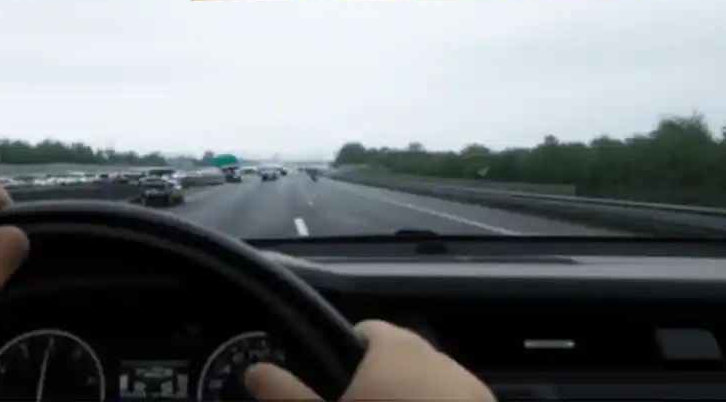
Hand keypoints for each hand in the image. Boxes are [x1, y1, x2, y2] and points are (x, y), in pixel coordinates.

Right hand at [245, 320, 494, 400]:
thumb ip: (287, 394)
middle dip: (378, 383)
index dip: (345, 355)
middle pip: (399, 359)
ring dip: (412, 399)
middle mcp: (437, 357)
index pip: (366, 330)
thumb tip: (254, 371)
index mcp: (394, 348)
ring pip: (431, 385)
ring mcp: (471, 387)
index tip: (333, 387)